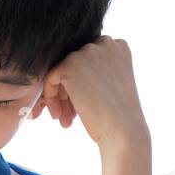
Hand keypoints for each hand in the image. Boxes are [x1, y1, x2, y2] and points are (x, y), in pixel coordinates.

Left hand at [29, 36, 149, 151]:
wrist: (123, 131)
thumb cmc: (119, 116)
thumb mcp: (112, 84)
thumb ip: (96, 71)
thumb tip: (72, 74)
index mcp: (119, 47)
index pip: (89, 59)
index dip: (83, 83)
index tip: (82, 103)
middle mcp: (105, 43)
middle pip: (75, 64)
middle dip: (70, 90)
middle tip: (71, 114)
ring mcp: (88, 52)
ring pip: (62, 72)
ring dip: (61, 97)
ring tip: (65, 119)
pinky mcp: (70, 65)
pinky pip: (51, 78)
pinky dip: (51, 97)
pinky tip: (59, 115)